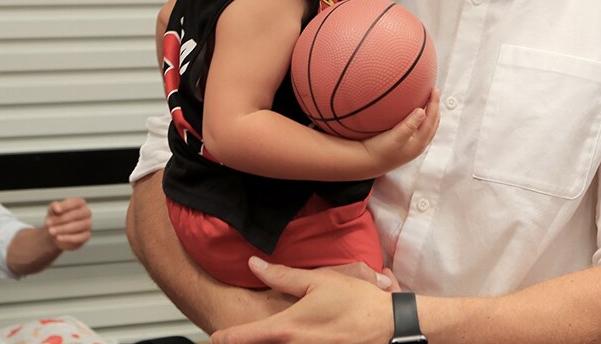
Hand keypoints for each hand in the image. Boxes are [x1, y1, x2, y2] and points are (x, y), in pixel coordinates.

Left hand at [46, 197, 91, 250]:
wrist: (55, 233)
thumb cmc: (56, 219)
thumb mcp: (52, 211)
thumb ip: (54, 206)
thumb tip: (57, 208)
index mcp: (79, 203)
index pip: (76, 202)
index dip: (66, 206)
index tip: (56, 211)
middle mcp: (86, 212)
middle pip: (77, 214)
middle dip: (62, 219)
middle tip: (48, 224)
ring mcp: (88, 224)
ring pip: (79, 225)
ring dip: (64, 229)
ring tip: (51, 231)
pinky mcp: (86, 235)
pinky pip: (80, 237)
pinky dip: (68, 238)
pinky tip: (58, 237)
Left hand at [211, 257, 392, 343]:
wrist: (388, 327)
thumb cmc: (355, 302)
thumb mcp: (319, 281)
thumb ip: (283, 276)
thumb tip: (254, 264)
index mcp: (285, 328)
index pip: (242, 337)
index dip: (224, 337)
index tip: (212, 336)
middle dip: (246, 341)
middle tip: (234, 337)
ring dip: (269, 342)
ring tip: (269, 334)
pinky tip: (299, 337)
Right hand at [361, 88, 440, 172]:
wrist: (367, 163)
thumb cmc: (380, 150)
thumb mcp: (394, 137)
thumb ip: (409, 125)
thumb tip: (422, 111)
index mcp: (419, 143)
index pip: (432, 120)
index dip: (434, 104)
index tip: (434, 90)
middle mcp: (419, 145)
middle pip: (433, 123)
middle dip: (435, 107)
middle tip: (433, 91)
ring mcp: (414, 146)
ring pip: (428, 126)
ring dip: (430, 113)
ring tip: (428, 100)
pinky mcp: (407, 145)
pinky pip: (421, 128)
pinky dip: (422, 118)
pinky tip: (416, 112)